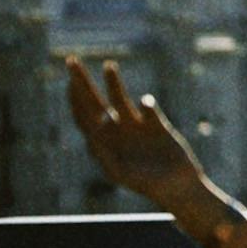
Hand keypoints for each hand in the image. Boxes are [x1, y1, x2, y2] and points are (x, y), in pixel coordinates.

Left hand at [65, 57, 213, 216]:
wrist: (178, 187)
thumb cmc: (147, 184)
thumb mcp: (120, 172)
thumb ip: (104, 154)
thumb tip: (91, 134)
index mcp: (103, 143)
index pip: (83, 116)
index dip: (73, 98)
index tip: (69, 81)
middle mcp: (116, 131)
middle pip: (94, 102)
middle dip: (82, 82)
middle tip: (71, 61)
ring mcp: (136, 127)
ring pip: (120, 98)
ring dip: (113, 82)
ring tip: (108, 65)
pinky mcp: (157, 125)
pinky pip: (148, 107)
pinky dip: (146, 104)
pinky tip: (145, 104)